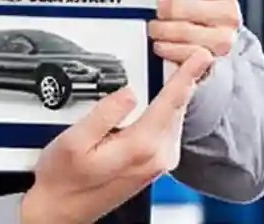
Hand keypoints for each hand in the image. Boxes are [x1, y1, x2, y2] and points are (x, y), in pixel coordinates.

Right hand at [21, 49, 212, 223]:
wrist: (61, 208)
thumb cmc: (63, 178)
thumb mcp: (74, 140)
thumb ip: (104, 114)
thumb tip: (128, 91)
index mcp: (140, 146)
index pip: (170, 102)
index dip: (187, 75)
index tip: (202, 56)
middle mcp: (156, 157)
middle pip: (177, 109)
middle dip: (186, 79)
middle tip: (193, 54)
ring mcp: (156, 163)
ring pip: (174, 119)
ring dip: (178, 94)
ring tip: (182, 70)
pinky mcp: (152, 165)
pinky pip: (168, 129)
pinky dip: (170, 109)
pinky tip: (165, 99)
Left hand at [149, 0, 241, 66]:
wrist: (210, 39)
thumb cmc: (198, 4)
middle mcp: (230, 13)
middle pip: (179, 7)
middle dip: (160, 8)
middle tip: (156, 9)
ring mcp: (224, 38)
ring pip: (179, 30)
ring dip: (160, 29)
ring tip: (156, 26)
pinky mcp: (213, 59)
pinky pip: (181, 53)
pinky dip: (166, 48)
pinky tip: (162, 43)